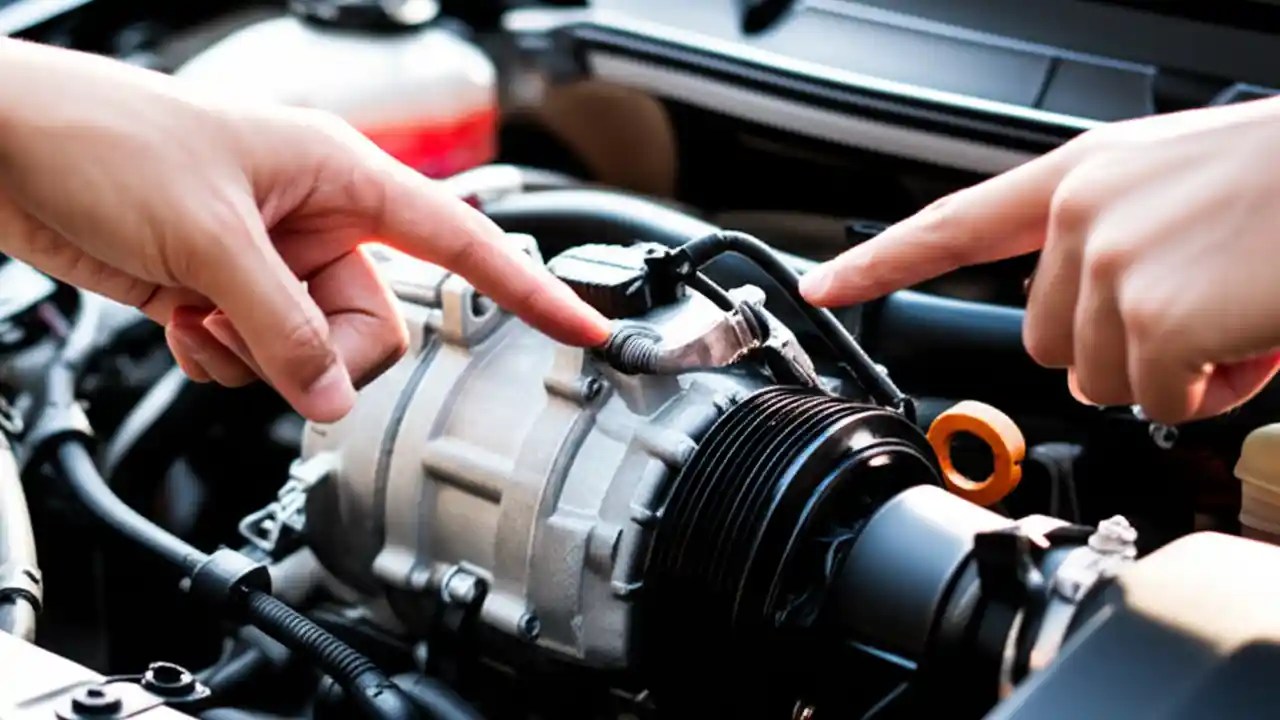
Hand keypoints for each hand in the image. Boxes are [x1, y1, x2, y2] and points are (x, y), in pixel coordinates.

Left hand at [0, 39, 609, 422]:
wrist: (6, 146)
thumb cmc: (107, 137)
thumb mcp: (211, 237)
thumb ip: (285, 328)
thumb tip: (336, 400)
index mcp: (344, 176)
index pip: (463, 242)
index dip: (532, 290)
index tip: (585, 331)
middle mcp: (319, 221)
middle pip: (377, 329)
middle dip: (321, 354)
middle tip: (258, 332)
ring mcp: (273, 261)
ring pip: (316, 355)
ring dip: (258, 358)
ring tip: (201, 311)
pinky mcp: (226, 291)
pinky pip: (260, 361)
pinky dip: (222, 359)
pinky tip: (180, 319)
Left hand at [800, 97, 1279, 423]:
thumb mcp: (1177, 189)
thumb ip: (1110, 245)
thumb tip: (1093, 331)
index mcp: (1081, 176)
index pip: (953, 224)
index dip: (880, 262)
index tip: (823, 287)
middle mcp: (1078, 215)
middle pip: (1045, 340)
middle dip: (1117, 349)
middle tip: (1196, 316)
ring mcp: (1107, 265)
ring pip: (1099, 378)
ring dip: (1168, 371)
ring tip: (1233, 318)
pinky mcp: (1149, 317)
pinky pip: (1156, 402)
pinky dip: (1207, 391)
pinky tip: (1249, 339)